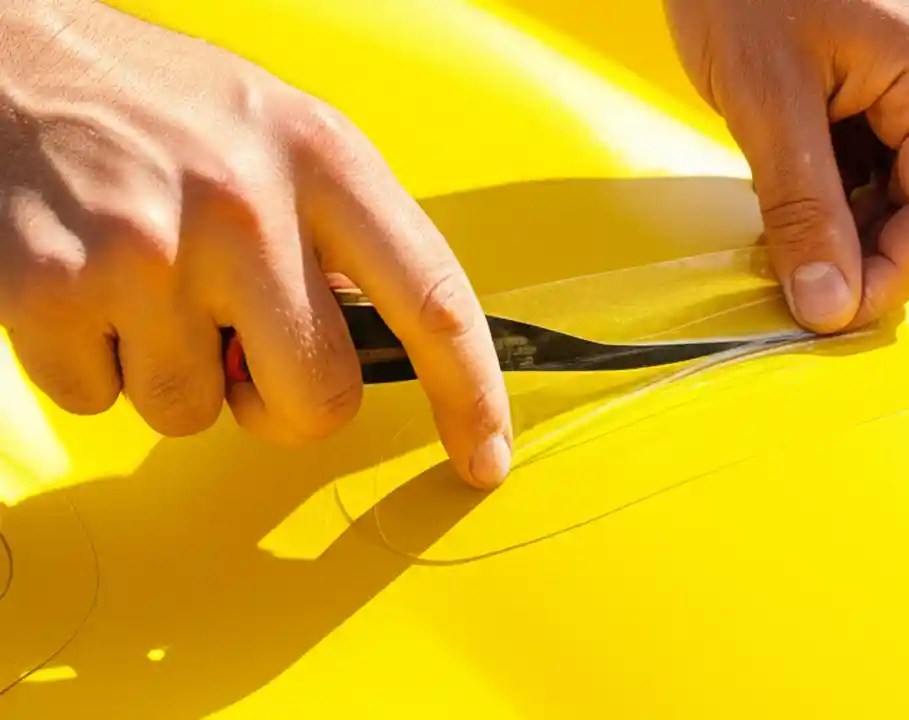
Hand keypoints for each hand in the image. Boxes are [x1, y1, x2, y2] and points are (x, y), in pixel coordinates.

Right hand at [0, 0, 511, 487]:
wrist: (6, 61)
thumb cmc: (153, 105)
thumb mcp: (277, 135)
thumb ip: (339, 233)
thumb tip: (381, 345)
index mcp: (322, 157)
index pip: (434, 299)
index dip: (472, 394)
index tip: (484, 456)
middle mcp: (247, 204)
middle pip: (320, 397)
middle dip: (283, 406)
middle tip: (242, 353)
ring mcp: (148, 251)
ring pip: (194, 413)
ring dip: (171, 372)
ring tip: (139, 280)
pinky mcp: (53, 290)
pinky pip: (99, 400)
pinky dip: (90, 364)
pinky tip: (81, 284)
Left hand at [664, 0, 908, 331]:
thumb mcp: (766, 101)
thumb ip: (802, 209)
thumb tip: (828, 308)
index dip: (891, 276)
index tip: (831, 321)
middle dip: (866, 258)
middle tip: (801, 299)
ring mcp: (907, 80)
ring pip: (894, 191)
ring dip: (845, 234)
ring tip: (785, 258)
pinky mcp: (869, 82)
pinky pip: (865, 162)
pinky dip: (830, 200)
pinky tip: (788, 219)